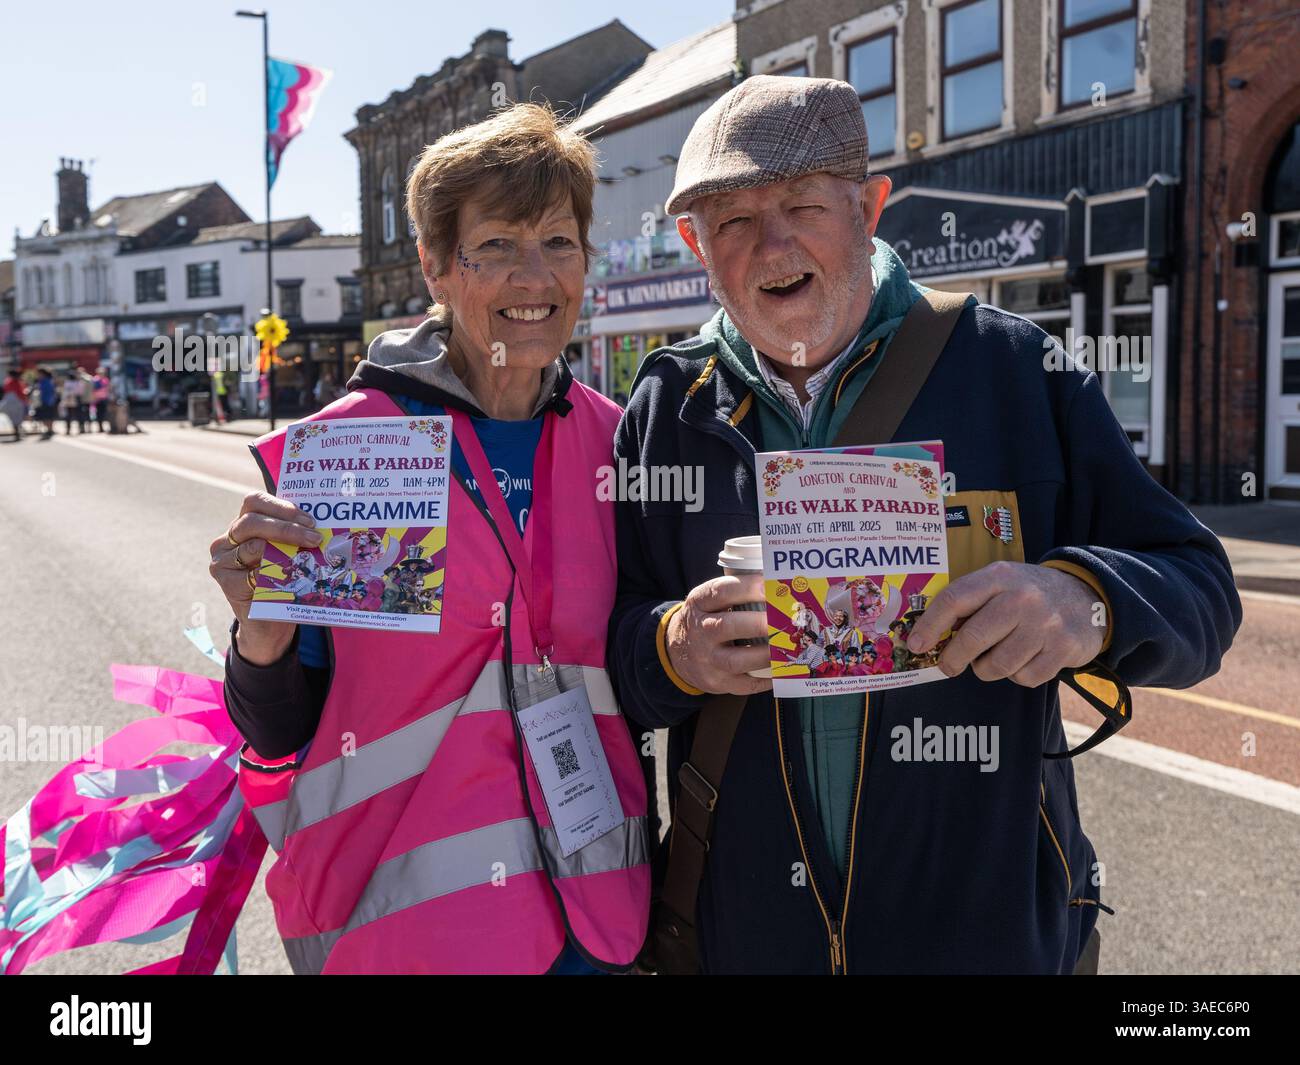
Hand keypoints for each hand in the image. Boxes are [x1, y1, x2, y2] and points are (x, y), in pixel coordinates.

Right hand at [208, 491, 319, 661]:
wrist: (268, 622)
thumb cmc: (282, 583)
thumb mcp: (287, 555)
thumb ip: (294, 538)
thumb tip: (323, 525)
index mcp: (243, 525)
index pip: (255, 502)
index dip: (281, 506)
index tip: (309, 519)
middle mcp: (227, 539)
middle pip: (252, 520)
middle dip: (287, 527)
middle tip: (314, 537)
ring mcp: (222, 560)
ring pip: (251, 544)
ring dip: (284, 547)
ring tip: (308, 553)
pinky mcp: (225, 581)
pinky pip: (250, 573)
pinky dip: (272, 572)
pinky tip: (289, 576)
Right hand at [665, 575, 773, 695]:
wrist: (678, 652)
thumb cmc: (706, 620)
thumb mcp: (708, 600)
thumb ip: (735, 592)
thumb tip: (777, 584)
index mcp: (699, 604)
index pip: (719, 592)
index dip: (745, 587)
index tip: (768, 584)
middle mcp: (700, 631)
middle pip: (726, 627)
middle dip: (757, 623)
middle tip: (782, 620)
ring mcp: (707, 659)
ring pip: (735, 660)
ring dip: (764, 654)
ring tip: (785, 646)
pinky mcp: (716, 682)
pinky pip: (744, 685)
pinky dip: (765, 680)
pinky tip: (780, 670)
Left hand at [906, 561, 1105, 687]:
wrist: (1086, 595)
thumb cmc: (1028, 594)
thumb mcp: (999, 584)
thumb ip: (969, 603)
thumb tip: (929, 636)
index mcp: (999, 577)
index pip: (954, 600)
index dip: (929, 626)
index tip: (915, 645)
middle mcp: (1023, 598)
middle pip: (973, 638)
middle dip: (952, 659)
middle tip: (947, 666)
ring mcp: (1045, 624)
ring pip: (997, 665)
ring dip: (987, 669)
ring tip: (993, 658)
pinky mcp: (1064, 649)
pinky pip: (1025, 678)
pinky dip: (1018, 676)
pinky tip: (1024, 659)